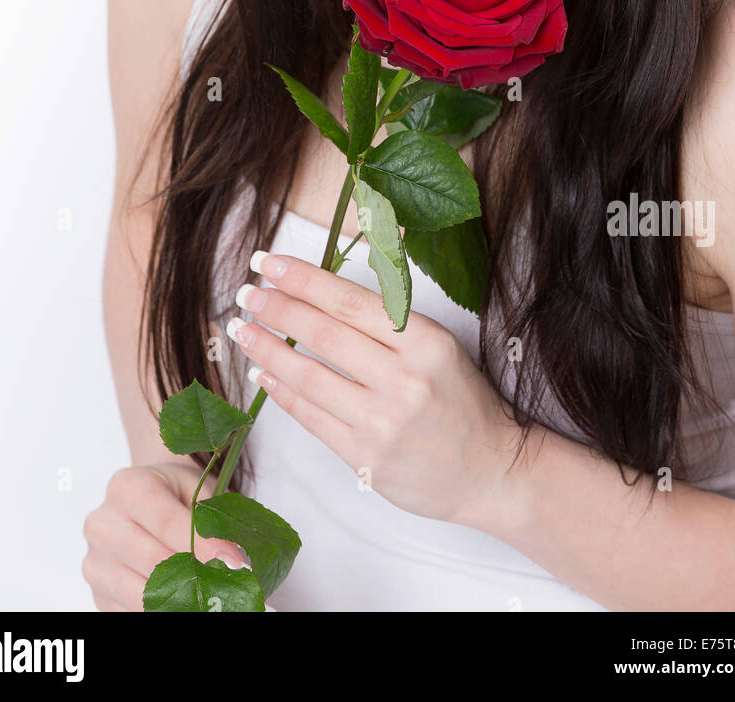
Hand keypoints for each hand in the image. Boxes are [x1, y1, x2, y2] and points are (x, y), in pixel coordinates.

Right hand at [82, 462, 247, 610]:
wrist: (144, 501)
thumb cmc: (175, 492)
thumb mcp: (197, 488)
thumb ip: (212, 518)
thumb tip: (235, 560)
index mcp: (127, 488)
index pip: (166, 521)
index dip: (203, 545)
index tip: (235, 562)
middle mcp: (103, 525)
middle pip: (154, 562)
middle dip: (198, 577)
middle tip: (231, 586)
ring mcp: (96, 563)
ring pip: (143, 595)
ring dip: (184, 599)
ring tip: (215, 599)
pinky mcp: (100, 595)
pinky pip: (134, 612)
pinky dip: (167, 609)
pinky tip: (190, 603)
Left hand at [225, 252, 515, 523]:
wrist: (492, 471)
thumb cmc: (462, 400)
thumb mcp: (439, 345)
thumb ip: (387, 321)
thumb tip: (319, 289)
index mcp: (425, 341)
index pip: (349, 300)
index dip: (303, 279)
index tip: (269, 263)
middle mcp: (404, 379)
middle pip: (323, 333)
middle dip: (276, 308)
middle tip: (246, 292)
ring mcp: (383, 422)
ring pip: (308, 376)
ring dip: (267, 349)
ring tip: (241, 329)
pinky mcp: (366, 460)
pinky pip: (311, 418)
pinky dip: (281, 393)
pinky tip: (263, 373)